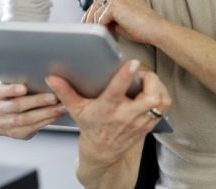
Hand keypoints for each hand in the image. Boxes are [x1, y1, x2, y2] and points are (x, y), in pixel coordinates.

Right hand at [0, 84, 66, 139]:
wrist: (5, 116)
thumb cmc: (16, 97)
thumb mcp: (15, 86)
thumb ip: (26, 82)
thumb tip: (49, 76)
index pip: (2, 90)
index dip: (12, 89)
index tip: (24, 88)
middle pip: (17, 105)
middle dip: (37, 101)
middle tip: (54, 97)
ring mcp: (6, 123)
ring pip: (26, 119)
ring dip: (46, 113)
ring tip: (60, 107)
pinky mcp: (16, 133)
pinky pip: (32, 128)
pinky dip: (46, 121)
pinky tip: (56, 115)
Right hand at [47, 60, 171, 165]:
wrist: (103, 152)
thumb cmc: (92, 126)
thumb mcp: (77, 109)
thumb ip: (65, 92)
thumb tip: (51, 78)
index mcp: (108, 108)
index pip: (118, 91)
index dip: (126, 76)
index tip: (132, 63)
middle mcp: (127, 115)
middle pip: (149, 98)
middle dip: (150, 80)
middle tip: (142, 72)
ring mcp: (140, 120)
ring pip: (160, 101)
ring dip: (158, 87)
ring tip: (148, 80)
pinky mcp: (149, 123)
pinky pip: (164, 107)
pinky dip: (162, 95)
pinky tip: (153, 89)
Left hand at [83, 0, 161, 44]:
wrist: (156, 30)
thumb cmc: (144, 28)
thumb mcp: (124, 21)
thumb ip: (112, 19)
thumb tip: (99, 24)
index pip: (103, 0)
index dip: (94, 11)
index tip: (89, 22)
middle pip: (97, 2)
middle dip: (89, 16)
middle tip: (85, 28)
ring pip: (97, 11)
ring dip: (93, 23)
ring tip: (92, 34)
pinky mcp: (115, 6)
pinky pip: (101, 18)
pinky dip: (100, 27)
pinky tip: (101, 34)